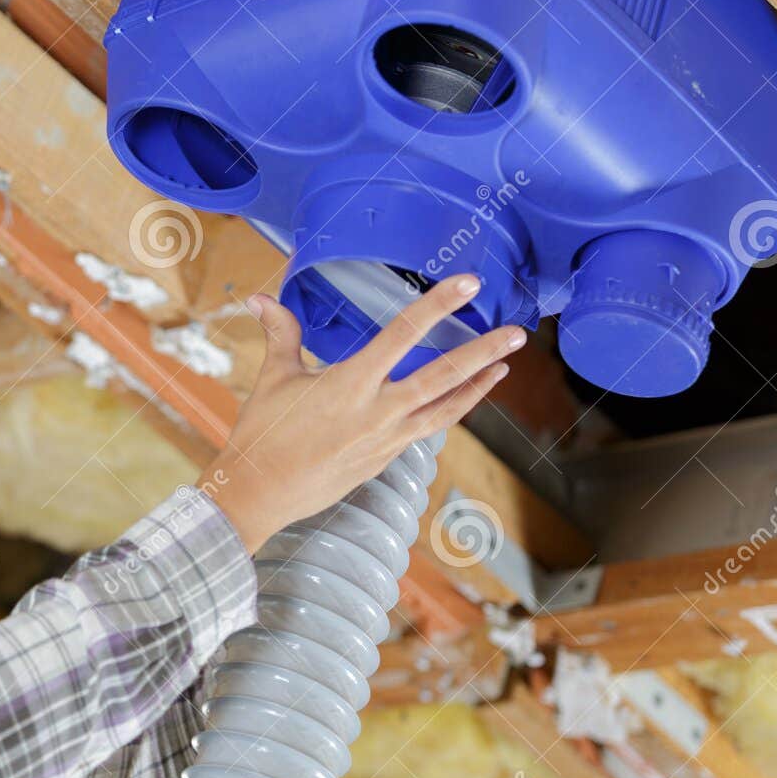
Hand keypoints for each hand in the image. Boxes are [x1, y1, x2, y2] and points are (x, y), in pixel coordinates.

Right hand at [200, 274, 525, 554]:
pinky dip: (448, 413)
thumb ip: (281, 333)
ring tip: (503, 368)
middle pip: (444, 376)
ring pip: (445, 410)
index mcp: (351, 382)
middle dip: (483, 352)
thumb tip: (259, 298)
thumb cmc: (262, 434)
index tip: (468, 284)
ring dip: (478, 387)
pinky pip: (426, 430)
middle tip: (517, 333)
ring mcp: (386, 439)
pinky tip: (458, 403)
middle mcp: (378, 411)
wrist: (260, 493)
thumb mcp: (273, 377)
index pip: (403, 332)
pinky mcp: (384, 460)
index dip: (438, 304)